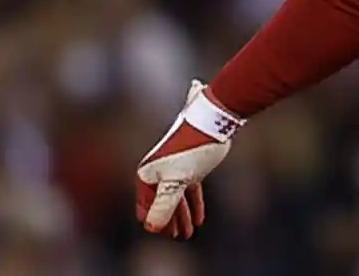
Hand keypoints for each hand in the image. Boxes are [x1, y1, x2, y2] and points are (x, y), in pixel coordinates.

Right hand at [135, 80, 243, 238]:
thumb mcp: (176, 182)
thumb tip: (151, 227)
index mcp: (148, 174)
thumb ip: (164, 205)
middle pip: (162, 203)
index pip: (147, 206)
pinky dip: (193, 204)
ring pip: (177, 197)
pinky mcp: (191, 166)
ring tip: (189, 232)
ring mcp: (175, 168)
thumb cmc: (191, 149)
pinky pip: (189, 190)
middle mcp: (158, 171)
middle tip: (179, 237)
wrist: (212, 121)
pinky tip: (199, 218)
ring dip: (183, 215)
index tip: (162, 235)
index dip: (155, 221)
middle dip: (170, 222)